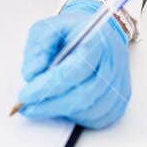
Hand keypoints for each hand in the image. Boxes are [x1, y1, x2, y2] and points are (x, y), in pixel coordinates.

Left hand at [16, 0, 130, 128]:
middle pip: (83, 95)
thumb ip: (39, 48)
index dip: (48, 86)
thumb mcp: (50, 28)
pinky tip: (64, 107)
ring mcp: (119, 83)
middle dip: (51, 105)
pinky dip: (77, 117)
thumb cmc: (75, 32)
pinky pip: (98, 118)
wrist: (100, 33)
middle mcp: (112, 64)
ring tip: (43, 105)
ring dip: (63, 112)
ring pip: (90, 110)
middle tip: (28, 107)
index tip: (26, 95)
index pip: (73, 70)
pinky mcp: (120, 99)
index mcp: (97, 42)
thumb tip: (32, 74)